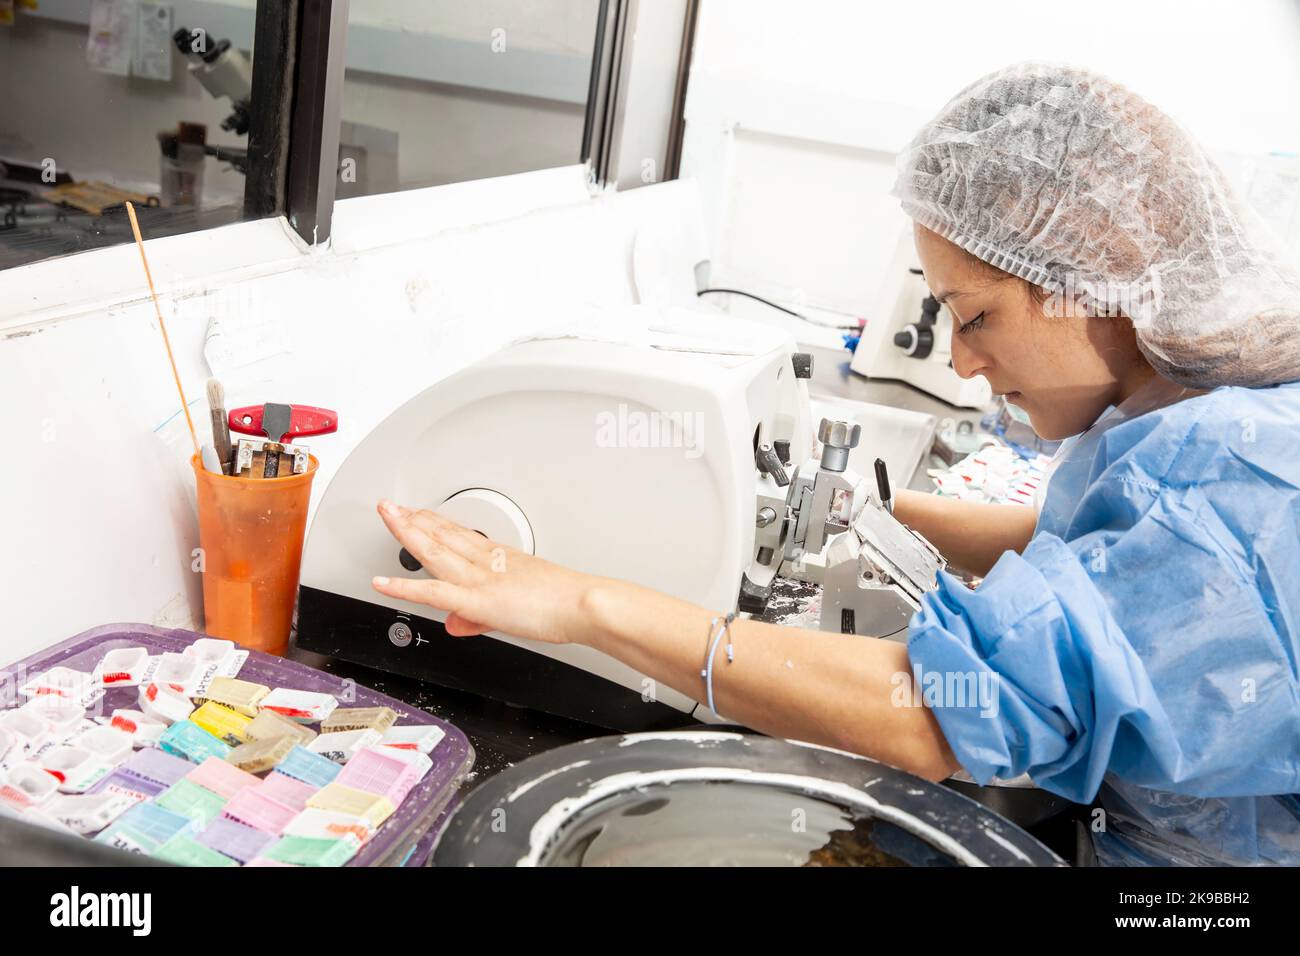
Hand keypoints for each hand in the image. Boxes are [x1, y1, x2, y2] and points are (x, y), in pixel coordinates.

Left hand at [369, 500, 594, 644]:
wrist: (585, 603)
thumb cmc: (567, 604)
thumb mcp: (519, 610)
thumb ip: (480, 619)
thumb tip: (457, 625)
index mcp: (501, 559)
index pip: (460, 536)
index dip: (435, 523)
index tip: (418, 512)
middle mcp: (486, 562)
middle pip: (442, 535)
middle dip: (413, 518)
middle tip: (391, 505)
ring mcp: (479, 578)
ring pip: (433, 552)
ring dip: (406, 532)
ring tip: (386, 516)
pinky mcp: (476, 600)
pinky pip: (432, 593)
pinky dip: (403, 587)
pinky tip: (382, 583)